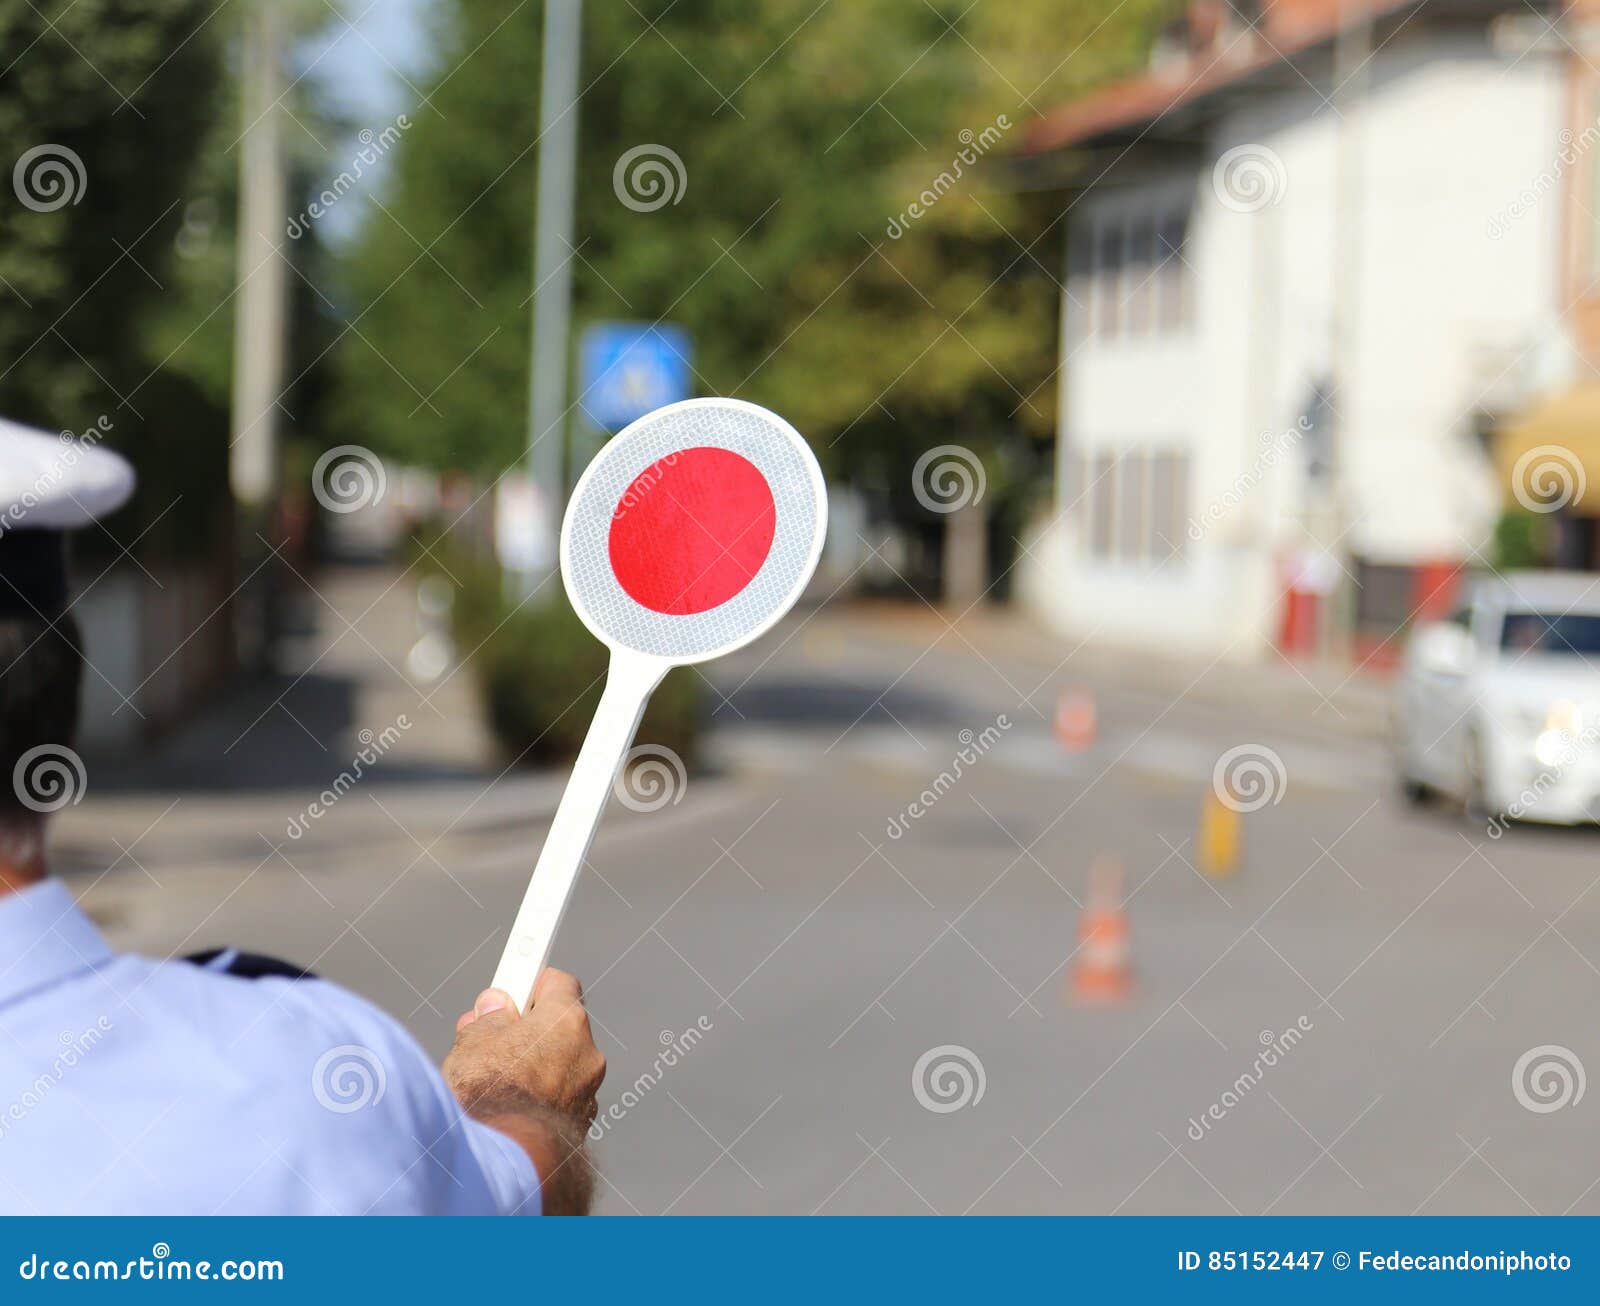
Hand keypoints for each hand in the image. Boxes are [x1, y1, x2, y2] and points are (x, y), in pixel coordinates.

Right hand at [443, 969, 606, 1125]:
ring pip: (558, 1066)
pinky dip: (538, 1098)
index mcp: (566, 1021)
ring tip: (492, 1082)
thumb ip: (489, 1018)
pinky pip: (558, 1098)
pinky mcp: (579, 1125)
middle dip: (525, 1029)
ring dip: (532, 1067)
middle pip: (557, 1027)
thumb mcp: (473, 1042)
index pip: (558, 983)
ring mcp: (587, 1092)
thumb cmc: (488, 1097)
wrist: (505, 1165)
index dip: (531, 982)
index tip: (512, 986)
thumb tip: (495, 1007)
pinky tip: (507, 1110)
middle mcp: (587, 1053)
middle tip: (490, 1037)